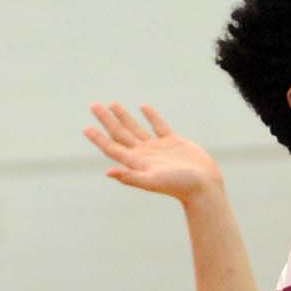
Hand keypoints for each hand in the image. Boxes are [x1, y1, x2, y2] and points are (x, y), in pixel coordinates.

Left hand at [83, 103, 222, 201]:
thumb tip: (108, 172)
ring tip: (113, 104)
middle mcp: (144, 154)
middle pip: (120, 134)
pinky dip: (151, 116)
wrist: (204, 186)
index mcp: (137, 162)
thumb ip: (131, 177)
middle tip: (94, 105)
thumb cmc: (179, 186)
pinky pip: (158, 126)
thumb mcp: (153, 181)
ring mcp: (158, 148)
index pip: (112, 147)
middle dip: (107, 120)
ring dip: (124, 117)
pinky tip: (143, 107)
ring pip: (136, 128)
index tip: (86, 128)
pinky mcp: (173, 142)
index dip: (99, 138)